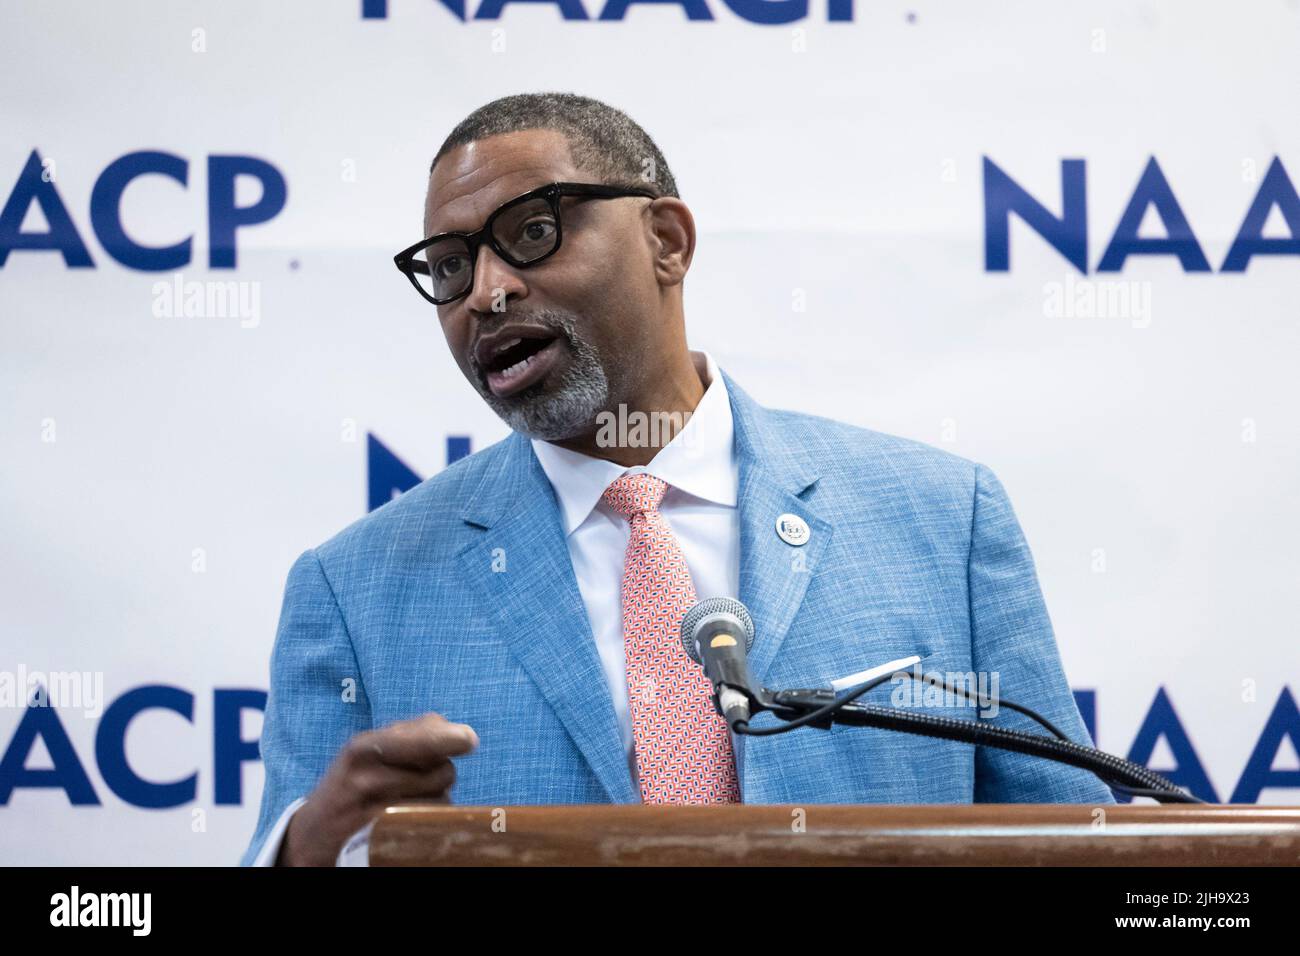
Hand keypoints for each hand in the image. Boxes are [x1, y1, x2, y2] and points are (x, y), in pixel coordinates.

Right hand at [277, 713, 478, 866]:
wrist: (313, 834)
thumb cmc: (351, 782)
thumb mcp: (367, 750)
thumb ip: (410, 734)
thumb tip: (462, 734)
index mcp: (363, 748)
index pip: (420, 736)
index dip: (449, 738)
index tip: (469, 740)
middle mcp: (367, 778)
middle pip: (442, 769)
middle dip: (442, 771)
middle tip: (417, 778)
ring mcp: (376, 812)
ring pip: (442, 798)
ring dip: (438, 797)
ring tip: (408, 799)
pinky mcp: (386, 839)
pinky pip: (431, 823)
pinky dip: (432, 819)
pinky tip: (410, 818)